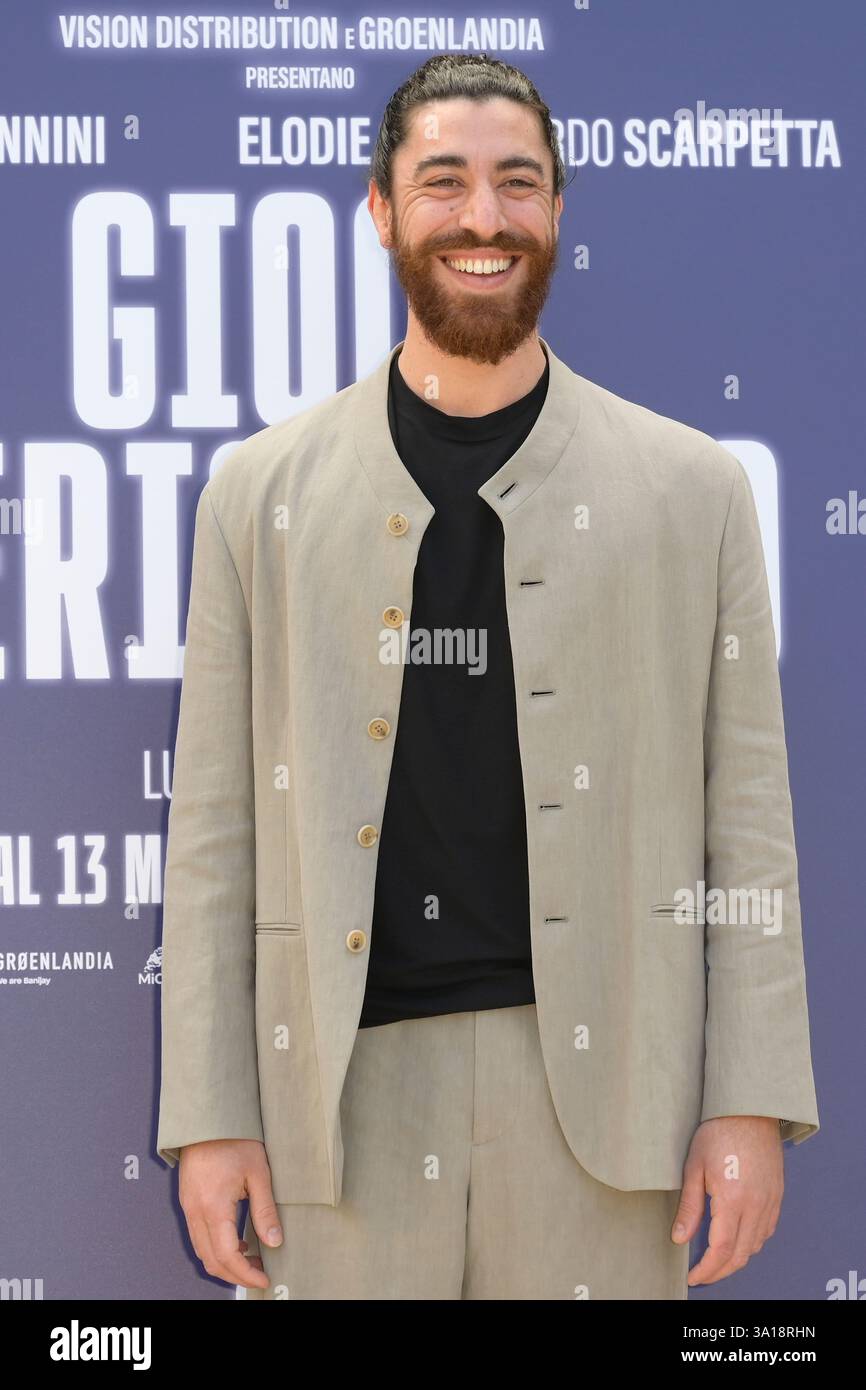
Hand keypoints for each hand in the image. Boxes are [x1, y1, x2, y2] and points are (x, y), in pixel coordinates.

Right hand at [178, 1138, 282, 1289]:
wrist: (208, 1117)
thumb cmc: (234, 1139)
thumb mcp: (258, 1172)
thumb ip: (265, 1210)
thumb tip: (274, 1241)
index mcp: (213, 1207)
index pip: (227, 1256)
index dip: (246, 1274)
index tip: (264, 1279)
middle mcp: (195, 1212)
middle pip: (211, 1260)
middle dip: (235, 1275)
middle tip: (260, 1273)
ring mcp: (188, 1207)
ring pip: (201, 1251)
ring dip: (224, 1263)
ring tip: (252, 1260)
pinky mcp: (187, 1202)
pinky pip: (198, 1236)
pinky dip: (215, 1247)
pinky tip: (237, 1241)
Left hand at [672, 1116, 783, 1286]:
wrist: (749, 1109)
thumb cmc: (718, 1132)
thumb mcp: (694, 1167)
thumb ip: (689, 1207)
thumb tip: (680, 1239)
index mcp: (733, 1200)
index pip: (721, 1250)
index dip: (707, 1269)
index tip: (693, 1277)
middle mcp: (756, 1206)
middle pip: (740, 1255)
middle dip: (720, 1271)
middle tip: (702, 1275)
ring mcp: (770, 1201)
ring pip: (755, 1245)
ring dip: (736, 1258)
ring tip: (716, 1260)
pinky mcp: (777, 1195)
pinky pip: (767, 1230)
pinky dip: (752, 1242)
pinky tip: (738, 1239)